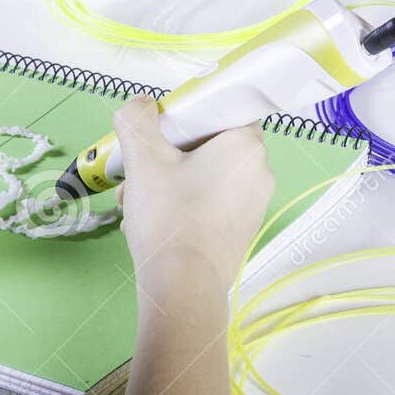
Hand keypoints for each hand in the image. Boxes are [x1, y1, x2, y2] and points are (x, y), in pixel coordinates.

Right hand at [112, 97, 273, 291]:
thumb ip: (136, 120)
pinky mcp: (240, 232)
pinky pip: (208, 205)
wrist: (182, 289)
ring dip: (167, 182)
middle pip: (208, 145)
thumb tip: (139, 105)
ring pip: (203, 177)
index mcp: (247, 146)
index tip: (160, 131)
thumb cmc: (169, 216)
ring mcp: (253, 206)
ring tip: (135, 201)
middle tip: (138, 171)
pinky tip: (151, 224)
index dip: (189, 114)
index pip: (224, 109)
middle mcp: (260, 173)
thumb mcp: (144, 158)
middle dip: (167, 154)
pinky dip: (180, 206)